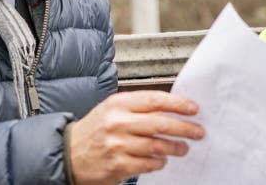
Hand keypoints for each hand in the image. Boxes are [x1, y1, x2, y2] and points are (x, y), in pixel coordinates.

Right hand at [65, 90, 204, 184]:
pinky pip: (148, 164)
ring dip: (175, 147)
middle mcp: (118, 122)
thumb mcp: (112, 110)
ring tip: (183, 148)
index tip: (193, 108)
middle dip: (185, 128)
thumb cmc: (94, 130)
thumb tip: (171, 109)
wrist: (68, 154)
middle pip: (161, 123)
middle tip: (198, 131)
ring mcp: (118, 145)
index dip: (178, 104)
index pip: (155, 100)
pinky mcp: (118, 165)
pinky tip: (162, 160)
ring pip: (157, 146)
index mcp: (118, 104)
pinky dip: (159, 162)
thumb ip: (138, 108)